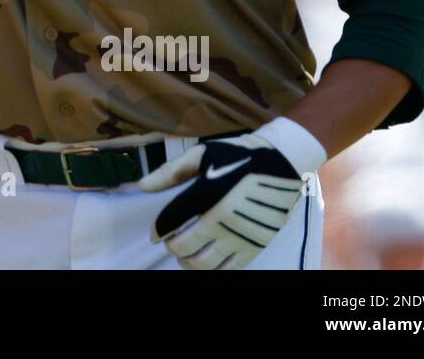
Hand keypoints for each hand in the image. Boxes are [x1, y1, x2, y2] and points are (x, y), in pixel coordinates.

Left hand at [138, 133, 305, 269]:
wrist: (281, 161)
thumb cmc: (237, 155)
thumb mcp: (202, 155)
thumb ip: (171, 172)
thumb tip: (142, 185)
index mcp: (205, 195)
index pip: (171, 222)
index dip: (158, 231)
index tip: (154, 234)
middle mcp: (222, 220)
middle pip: (185, 247)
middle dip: (173, 248)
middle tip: (172, 242)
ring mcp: (240, 235)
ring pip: (206, 264)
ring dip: (190, 263)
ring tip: (187, 255)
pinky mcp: (257, 244)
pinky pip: (232, 268)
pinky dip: (216, 269)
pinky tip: (210, 261)